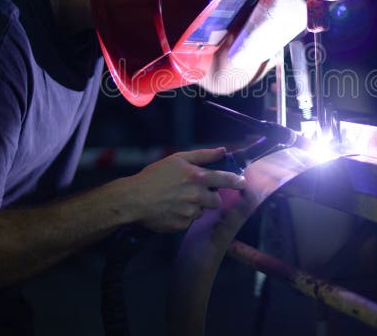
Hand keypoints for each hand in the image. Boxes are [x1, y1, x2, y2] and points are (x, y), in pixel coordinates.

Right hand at [129, 148, 245, 231]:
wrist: (134, 199)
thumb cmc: (154, 176)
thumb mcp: (177, 159)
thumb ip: (203, 155)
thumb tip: (223, 151)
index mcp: (197, 178)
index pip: (225, 180)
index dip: (237, 181)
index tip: (242, 183)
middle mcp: (197, 196)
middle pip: (216, 201)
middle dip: (210, 197)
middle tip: (196, 192)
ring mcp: (190, 213)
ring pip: (201, 211)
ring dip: (195, 206)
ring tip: (178, 200)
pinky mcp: (182, 225)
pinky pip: (189, 221)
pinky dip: (184, 216)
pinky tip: (171, 209)